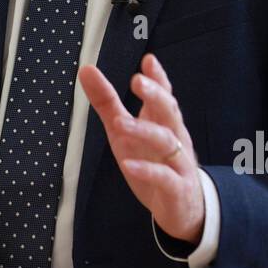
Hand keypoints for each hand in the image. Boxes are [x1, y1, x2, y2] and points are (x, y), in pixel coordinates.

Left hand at [80, 53, 204, 243]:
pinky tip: (129, 165)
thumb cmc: (151, 160)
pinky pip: (164, 177)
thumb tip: (86, 69)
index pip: (164, 95)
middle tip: (136, 81)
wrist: (181, 207)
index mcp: (163, 121)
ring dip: (143, 131)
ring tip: (120, 124)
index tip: (149, 60)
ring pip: (166, 141)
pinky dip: (148, 170)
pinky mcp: (176, 188)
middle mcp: (174, 137)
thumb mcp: (123, 131)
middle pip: (169, 111)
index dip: (158, 78)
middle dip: (155, 95)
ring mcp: (178, 162)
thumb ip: (107, 101)